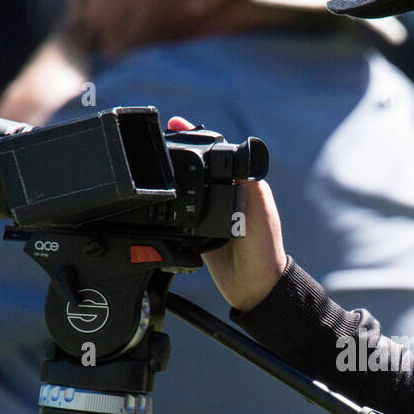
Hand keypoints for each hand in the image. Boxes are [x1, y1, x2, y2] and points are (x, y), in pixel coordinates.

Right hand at [166, 116, 286, 311]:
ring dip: (170, 176)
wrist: (254, 288)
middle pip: (199, 169)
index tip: (177, 125)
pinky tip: (154, 193)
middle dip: (178, 152)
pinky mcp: (199, 230)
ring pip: (187, 188)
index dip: (199, 139)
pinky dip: (168, 202)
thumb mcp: (260, 213)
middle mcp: (228, 195)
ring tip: (150, 159)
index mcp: (244, 185)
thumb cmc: (264, 250)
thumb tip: (243, 152)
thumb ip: (249, 185)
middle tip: (155, 138)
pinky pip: (180, 212)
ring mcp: (212, 213)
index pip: (219, 155)